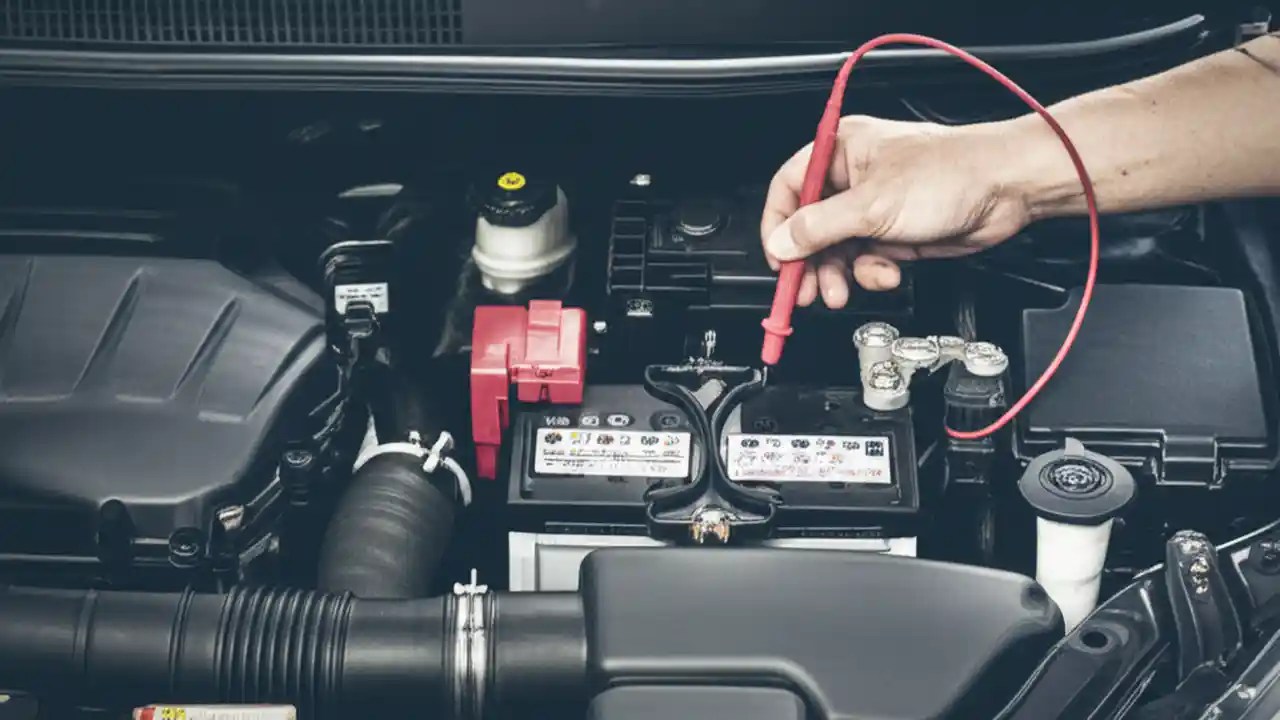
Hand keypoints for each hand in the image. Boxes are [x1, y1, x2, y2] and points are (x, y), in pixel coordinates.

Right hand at [761, 115, 1032, 306]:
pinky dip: (872, 272)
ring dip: (839, 273)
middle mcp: (853, 177)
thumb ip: (820, 228)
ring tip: (840, 291)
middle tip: (804, 289)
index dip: (778, 226)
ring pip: (837, 249)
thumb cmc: (951, 173)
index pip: (789, 188)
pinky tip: (886, 273)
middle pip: (810, 226)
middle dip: (809, 261)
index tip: (778, 258)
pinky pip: (866, 259)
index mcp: (840, 150)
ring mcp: (874, 206)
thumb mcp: (872, 205)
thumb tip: (782, 243)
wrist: (1006, 190)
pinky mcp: (895, 231)